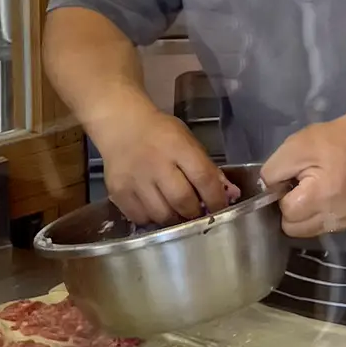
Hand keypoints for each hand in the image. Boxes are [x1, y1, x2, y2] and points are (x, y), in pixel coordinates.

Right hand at [91, 100, 231, 224]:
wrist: (121, 126)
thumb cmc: (160, 134)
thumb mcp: (187, 141)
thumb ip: (206, 167)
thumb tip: (228, 195)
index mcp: (177, 146)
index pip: (203, 178)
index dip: (216, 198)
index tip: (221, 209)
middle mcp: (155, 163)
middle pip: (182, 200)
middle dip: (195, 213)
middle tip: (198, 215)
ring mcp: (135, 179)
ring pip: (162, 214)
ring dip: (175, 220)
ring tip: (179, 215)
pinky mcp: (118, 191)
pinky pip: (140, 218)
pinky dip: (153, 219)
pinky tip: (157, 210)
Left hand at [262, 112, 345, 237]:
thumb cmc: (326, 142)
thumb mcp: (292, 148)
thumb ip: (271, 174)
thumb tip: (264, 195)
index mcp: (324, 195)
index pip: (287, 212)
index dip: (282, 196)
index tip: (290, 180)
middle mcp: (336, 215)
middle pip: (293, 228)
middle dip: (290, 209)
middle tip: (298, 186)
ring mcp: (343, 221)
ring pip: (303, 231)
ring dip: (300, 215)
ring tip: (309, 192)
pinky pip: (316, 228)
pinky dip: (312, 216)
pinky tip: (318, 198)